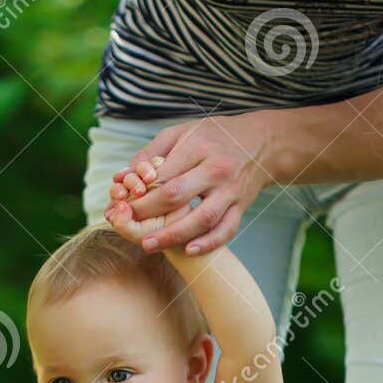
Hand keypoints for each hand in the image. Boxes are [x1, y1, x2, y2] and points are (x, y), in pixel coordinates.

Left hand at [108, 113, 272, 253]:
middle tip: (126, 226)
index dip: (140, 191)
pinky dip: (208, 243)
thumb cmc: (215, 137)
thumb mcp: (183, 132)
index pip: (162, 174)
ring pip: (201, 218)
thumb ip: (151, 152)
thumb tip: (122, 176)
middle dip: (148, 213)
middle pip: (176, 196)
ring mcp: (230, 191)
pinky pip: (226, 230)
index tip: (121, 205)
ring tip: (149, 245)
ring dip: (173, 235)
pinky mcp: (241, 207)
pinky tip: (189, 251)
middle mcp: (216, 169)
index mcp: (198, 147)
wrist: (262, 143)